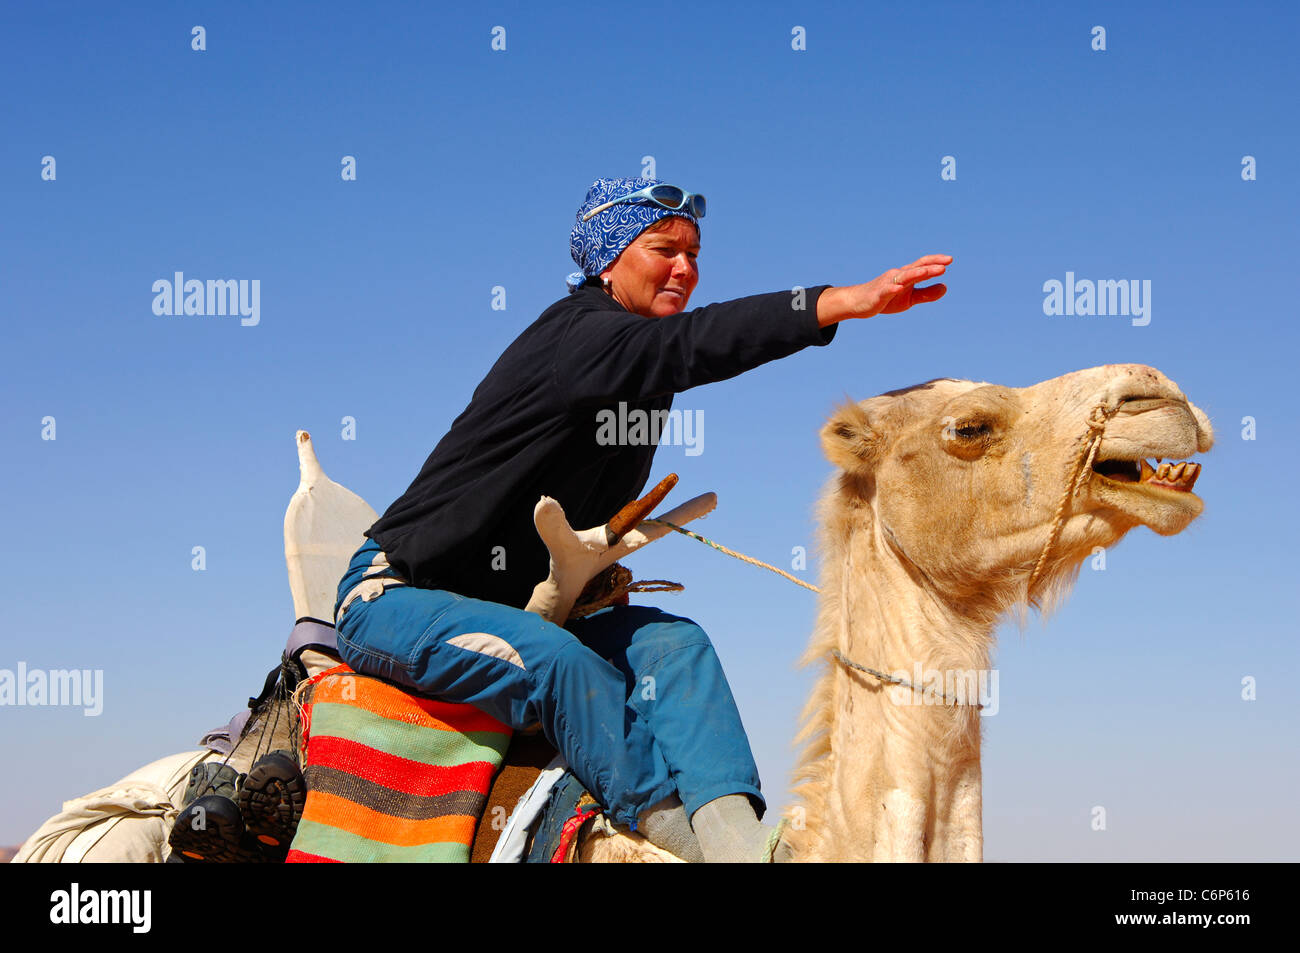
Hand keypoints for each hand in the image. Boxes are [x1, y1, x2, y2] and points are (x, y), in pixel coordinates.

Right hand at [816, 254, 951, 326]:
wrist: (859, 302)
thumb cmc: (887, 299)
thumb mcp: (909, 299)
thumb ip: (926, 294)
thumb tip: (945, 287)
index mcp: (906, 275)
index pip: (922, 265)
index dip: (935, 261)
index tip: (949, 260)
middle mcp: (897, 276)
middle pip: (915, 269)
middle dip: (929, 267)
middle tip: (944, 265)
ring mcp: (887, 284)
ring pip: (903, 277)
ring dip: (916, 274)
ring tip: (928, 272)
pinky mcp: (878, 295)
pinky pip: (886, 291)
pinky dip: (892, 289)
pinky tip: (898, 289)